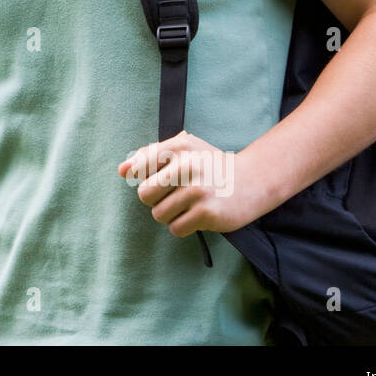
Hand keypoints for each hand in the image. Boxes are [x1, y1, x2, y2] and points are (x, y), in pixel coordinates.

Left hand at [116, 131, 266, 237]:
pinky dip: (183, 226)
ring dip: (170, 214)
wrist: (253, 180)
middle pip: (144, 195)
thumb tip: (122, 171)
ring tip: (188, 205)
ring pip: (159, 214)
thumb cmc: (210, 165)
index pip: (140, 166)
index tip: (160, 178)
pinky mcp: (207, 213)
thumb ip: (150, 156)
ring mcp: (198, 191)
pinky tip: (197, 215)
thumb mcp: (184, 150)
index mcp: (179, 147)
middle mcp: (187, 166)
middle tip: (174, 194)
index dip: (143, 177)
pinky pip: (176, 228)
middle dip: (156, 199)